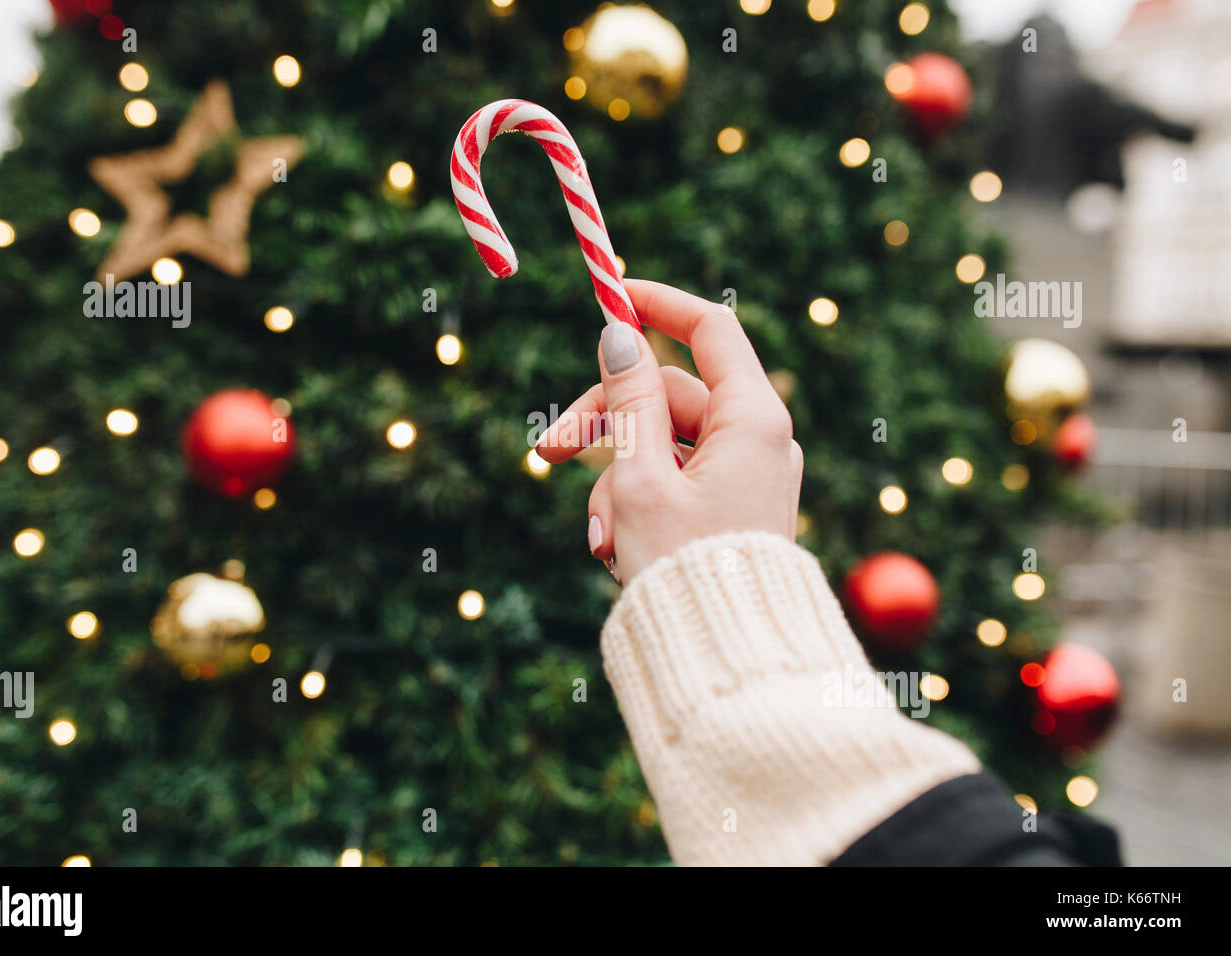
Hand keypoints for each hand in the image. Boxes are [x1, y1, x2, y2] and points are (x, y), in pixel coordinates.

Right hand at [535, 279, 802, 584]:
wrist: (725, 659)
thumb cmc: (684, 567)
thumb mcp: (640, 476)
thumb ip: (628, 399)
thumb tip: (620, 334)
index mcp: (752, 418)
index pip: (709, 328)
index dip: (657, 305)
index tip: (609, 295)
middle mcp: (757, 439)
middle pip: (665, 395)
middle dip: (603, 423)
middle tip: (547, 451)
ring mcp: (744, 475)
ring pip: (659, 445)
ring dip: (616, 482)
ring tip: (603, 538)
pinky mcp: (728, 508)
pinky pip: (672, 482)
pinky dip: (638, 505)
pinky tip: (618, 550)